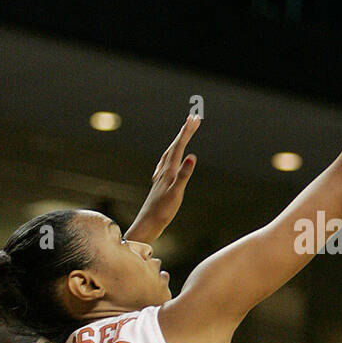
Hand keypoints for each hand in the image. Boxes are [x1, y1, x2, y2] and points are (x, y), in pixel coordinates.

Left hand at [125, 114, 199, 243]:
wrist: (147, 224)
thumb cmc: (162, 211)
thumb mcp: (176, 193)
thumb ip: (183, 175)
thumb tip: (191, 157)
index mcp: (169, 171)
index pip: (179, 146)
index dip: (187, 132)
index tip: (194, 119)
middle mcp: (163, 170)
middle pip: (174, 146)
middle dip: (184, 132)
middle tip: (193, 119)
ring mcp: (160, 176)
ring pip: (169, 153)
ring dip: (178, 141)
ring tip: (184, 133)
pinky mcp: (160, 183)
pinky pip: (167, 163)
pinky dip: (172, 155)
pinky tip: (170, 159)